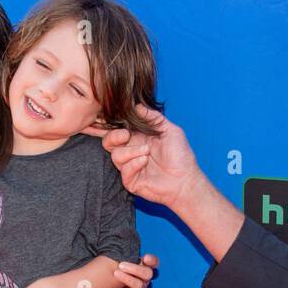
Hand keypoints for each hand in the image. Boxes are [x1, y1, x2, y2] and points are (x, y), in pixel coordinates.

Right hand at [85, 107, 201, 210]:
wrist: (186, 179)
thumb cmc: (181, 155)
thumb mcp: (169, 129)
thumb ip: (153, 117)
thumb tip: (136, 106)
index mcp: (137, 138)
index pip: (117, 129)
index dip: (106, 124)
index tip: (101, 117)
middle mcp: (131, 151)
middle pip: (108, 142)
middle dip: (113, 136)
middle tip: (126, 135)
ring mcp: (130, 167)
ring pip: (115, 156)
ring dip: (130, 152)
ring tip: (147, 152)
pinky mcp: (131, 181)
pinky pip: (124, 171)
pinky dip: (134, 164)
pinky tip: (145, 162)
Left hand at [104, 253, 157, 287]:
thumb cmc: (121, 280)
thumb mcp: (124, 268)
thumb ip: (124, 258)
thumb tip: (117, 240)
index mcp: (143, 271)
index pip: (154, 264)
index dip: (152, 261)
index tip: (146, 258)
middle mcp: (144, 281)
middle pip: (147, 274)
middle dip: (135, 268)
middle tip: (121, 264)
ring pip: (138, 286)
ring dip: (127, 279)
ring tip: (115, 274)